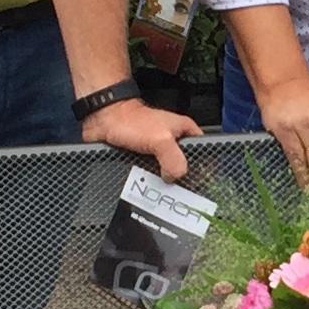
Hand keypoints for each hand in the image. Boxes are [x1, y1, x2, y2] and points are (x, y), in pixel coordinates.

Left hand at [81, 97, 198, 180]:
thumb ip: (174, 161)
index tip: (200, 181)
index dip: (204, 167)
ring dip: (160, 180)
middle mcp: (172, 140)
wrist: (105, 120)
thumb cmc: (131, 120)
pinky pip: (149, 174)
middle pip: (184, 166)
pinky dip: (145, 179)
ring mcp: (158, 150)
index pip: (204, 151)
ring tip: (157, 187)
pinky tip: (143, 183)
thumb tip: (175, 177)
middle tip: (176, 188)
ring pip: (166, 172)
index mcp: (184, 131)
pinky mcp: (144, 157)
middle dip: (179, 178)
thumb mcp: (161, 140)